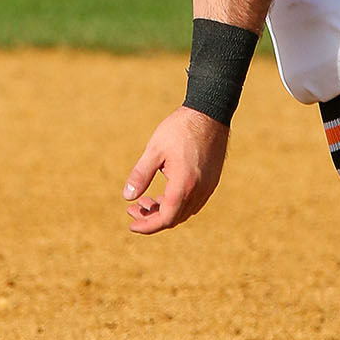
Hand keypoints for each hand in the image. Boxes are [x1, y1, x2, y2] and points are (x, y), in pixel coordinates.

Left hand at [122, 106, 228, 234]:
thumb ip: (140, 175)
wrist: (209, 113)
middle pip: (174, 218)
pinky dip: (177, 204)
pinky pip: (193, 202)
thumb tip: (127, 197)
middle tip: (132, 209)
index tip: (131, 224)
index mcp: (184, 186)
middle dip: (152, 218)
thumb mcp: (154, 150)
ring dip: (164, 211)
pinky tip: (164, 193)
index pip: (165, 218)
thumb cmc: (179, 129)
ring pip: (184, 211)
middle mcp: (199, 191)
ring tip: (144, 201)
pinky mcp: (211, 180)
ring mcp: (208, 187)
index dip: (147, 226)